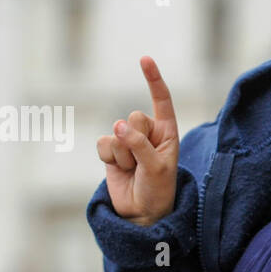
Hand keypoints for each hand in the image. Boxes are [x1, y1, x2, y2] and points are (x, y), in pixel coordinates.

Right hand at [96, 56, 180, 226]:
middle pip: (133, 117)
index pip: (161, 100)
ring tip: (134, 170)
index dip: (153, 80)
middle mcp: (148, 132)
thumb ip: (140, 144)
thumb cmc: (158, 190)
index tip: (145, 58)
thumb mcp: (157, 167)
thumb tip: (117, 126)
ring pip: (116, 132)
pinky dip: (109, 158)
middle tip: (144, 163)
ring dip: (124, 155)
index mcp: (167, 132)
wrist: (142, 213)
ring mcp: (128, 141)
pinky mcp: (111, 151)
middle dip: (136, 140)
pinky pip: (103, 144)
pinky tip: (119, 170)